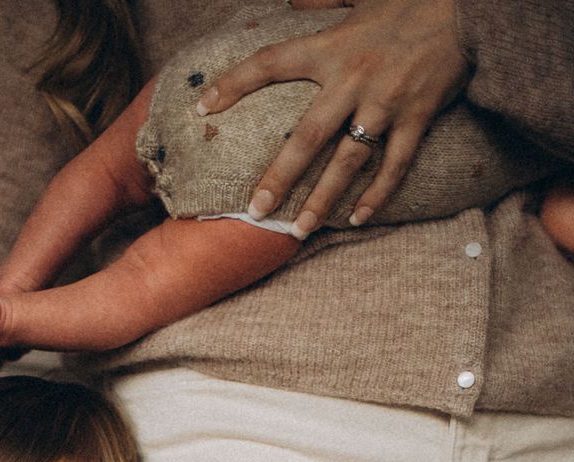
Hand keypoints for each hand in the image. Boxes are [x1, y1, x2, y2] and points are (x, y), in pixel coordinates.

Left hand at [199, 0, 469, 232]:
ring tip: (300, 229)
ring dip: (323, 198)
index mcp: (332, 47)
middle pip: (307, 135)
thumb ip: (321, 3)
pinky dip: (378, 194)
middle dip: (279, 176)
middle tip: (255, 210)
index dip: (234, 83)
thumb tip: (291, 1)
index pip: (271, 63)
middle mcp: (354, 78)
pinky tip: (358, 218)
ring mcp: (386, 102)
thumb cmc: (407, 2)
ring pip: (348, 160)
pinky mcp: (418, 117)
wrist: (467, 7)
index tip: (203, 107)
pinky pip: (395, 164)